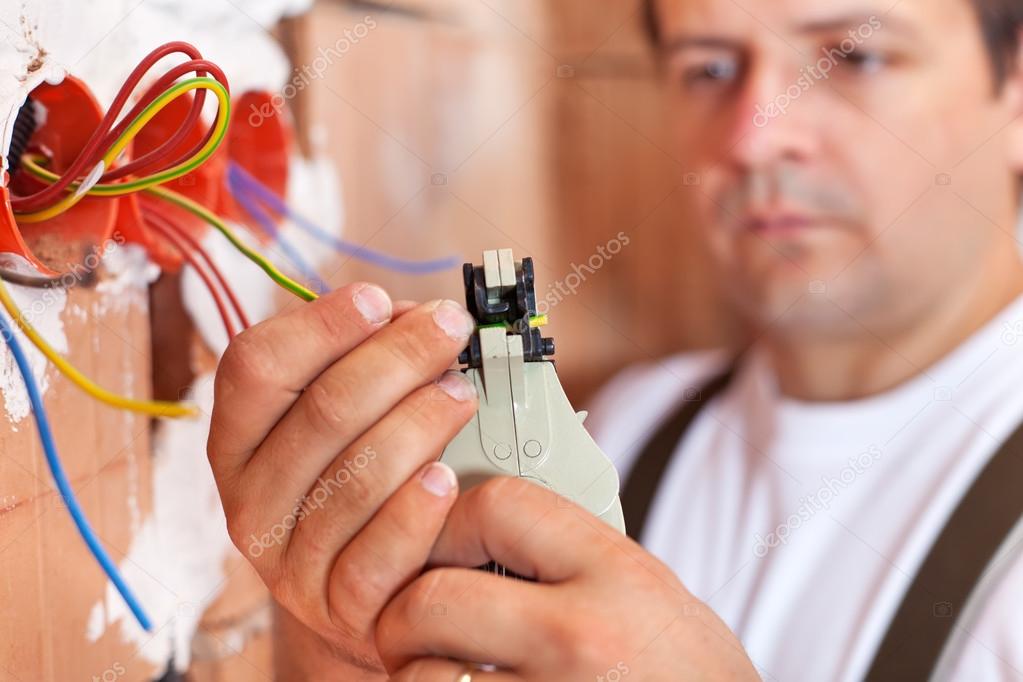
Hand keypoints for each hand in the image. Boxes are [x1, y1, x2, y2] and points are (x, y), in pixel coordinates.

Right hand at [207, 283, 478, 677]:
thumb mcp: (338, 422)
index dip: (320, 325)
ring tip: (462, 393)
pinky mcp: (336, 606)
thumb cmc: (355, 482)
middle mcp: (249, 500)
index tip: (377, 300)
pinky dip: (418, 509)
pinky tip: (448, 479)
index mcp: (238, 440)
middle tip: (452, 329)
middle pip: (324, 410)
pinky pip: (378, 553)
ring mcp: (288, 560)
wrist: (359, 590)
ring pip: (358, 475)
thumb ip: (362, 364)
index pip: (255, 365)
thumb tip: (415, 319)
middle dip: (400, 356)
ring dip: (422, 420)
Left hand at [375, 477, 759, 680]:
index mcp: (616, 574)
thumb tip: (488, 518)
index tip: (439, 538)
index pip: (495, 506)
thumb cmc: (693, 676)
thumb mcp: (652, 592)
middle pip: (434, 596)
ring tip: (442, 673)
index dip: (448, 516)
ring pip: (423, 676)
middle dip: (404, 611)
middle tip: (412, 623)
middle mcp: (582, 635)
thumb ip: (573, 554)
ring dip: (416, 675)